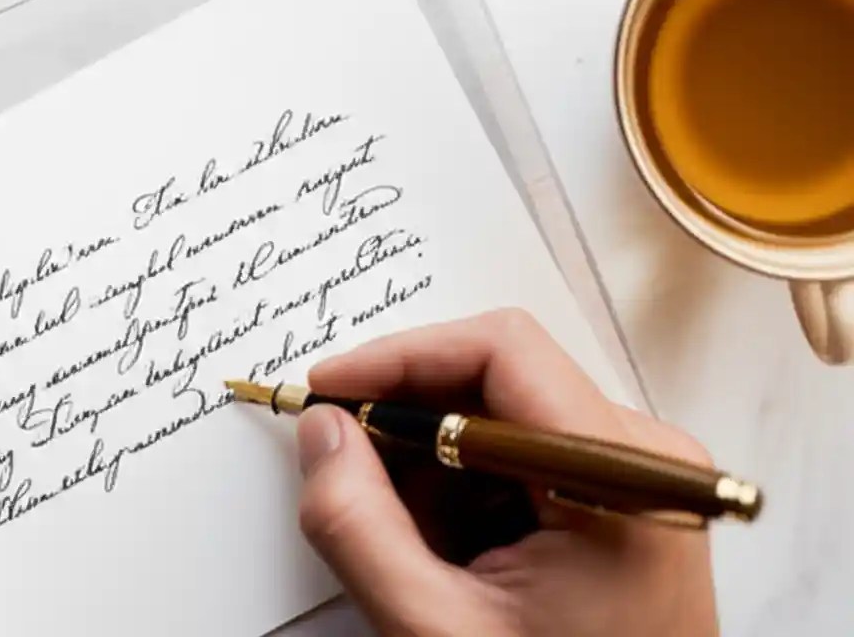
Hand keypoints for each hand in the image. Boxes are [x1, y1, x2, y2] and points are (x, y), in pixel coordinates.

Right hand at [297, 309, 717, 636]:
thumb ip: (359, 526)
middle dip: (406, 418)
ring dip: (427, 462)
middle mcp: (639, 455)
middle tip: (340, 462)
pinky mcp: (612, 498)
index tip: (329, 390)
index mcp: (619, 475)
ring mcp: (629, 476)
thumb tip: (320, 429)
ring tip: (404, 538)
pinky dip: (458, 489)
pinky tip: (442, 551)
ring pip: (497, 418)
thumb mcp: (434, 629)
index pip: (503, 350)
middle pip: (497, 378)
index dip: (402, 356)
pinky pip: (516, 457)